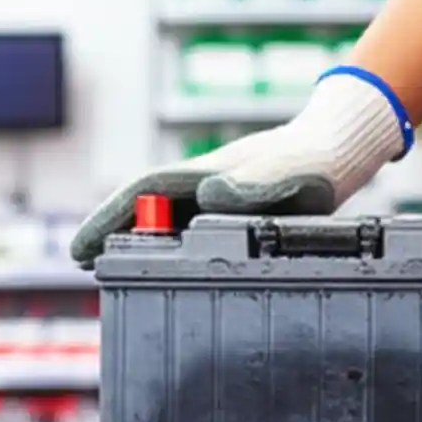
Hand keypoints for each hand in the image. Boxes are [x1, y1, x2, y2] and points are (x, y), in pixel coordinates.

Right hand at [69, 69, 411, 263]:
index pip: (141, 195)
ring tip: (113, 273)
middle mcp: (202, 185)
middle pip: (144, 209)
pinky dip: (170, 248)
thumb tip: (208, 197)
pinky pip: (190, 231)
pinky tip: (168, 269)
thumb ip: (252, 186)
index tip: (81, 249)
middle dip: (112, 234)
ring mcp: (216, 198)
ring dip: (138, 243)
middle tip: (86, 266)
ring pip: (164, 221)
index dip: (107, 221)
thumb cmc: (315, 161)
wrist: (340, 149)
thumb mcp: (288, 174)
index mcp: (205, 175)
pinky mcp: (234, 213)